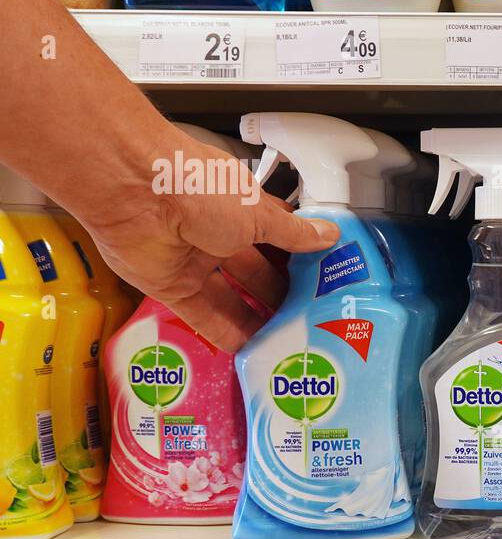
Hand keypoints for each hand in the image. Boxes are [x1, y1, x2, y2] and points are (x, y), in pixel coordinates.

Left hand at [82, 126, 338, 352]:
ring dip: (256, 319)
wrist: (134, 191)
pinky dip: (225, 332)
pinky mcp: (170, 286)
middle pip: (256, 272)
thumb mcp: (259, 212)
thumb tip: (330, 235)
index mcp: (242, 209)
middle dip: (281, 295)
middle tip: (309, 322)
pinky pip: (202, 315)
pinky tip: (249, 351)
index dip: (299, 258)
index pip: (277, 237)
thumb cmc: (201, 187)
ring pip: (231, 298)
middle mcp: (218, 234)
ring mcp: (194, 262)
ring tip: (286, 344)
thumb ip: (293, 233)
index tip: (323, 283)